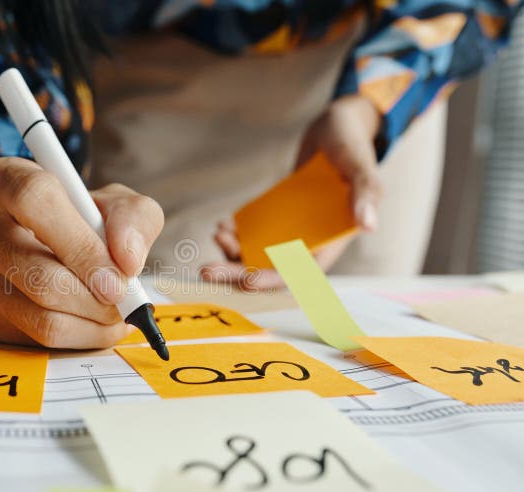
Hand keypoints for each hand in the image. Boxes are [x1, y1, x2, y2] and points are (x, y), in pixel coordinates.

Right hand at [0, 157, 163, 348]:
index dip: (81, 245)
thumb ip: (134, 218)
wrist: (48, 242)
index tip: (117, 277)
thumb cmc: (82, 218)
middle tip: (122, 301)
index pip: (36, 202)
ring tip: (114, 313)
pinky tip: (93, 322)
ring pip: (39, 315)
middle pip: (39, 273)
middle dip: (94, 297)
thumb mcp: (116, 203)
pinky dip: (79, 336)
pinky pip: (37, 337)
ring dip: (91, 322)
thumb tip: (127, 261)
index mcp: (8, 178)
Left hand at [201, 95, 382, 289]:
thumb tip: (368, 225)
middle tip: (207, 271)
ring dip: (234, 253)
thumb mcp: (360, 165)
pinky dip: (236, 234)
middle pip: (270, 267)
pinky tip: (222, 225)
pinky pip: (254, 234)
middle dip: (239, 273)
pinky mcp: (278, 217)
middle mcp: (310, 241)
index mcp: (332, 240)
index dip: (274, 279)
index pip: (301, 272)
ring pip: (258, 253)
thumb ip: (365, 193)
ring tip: (217, 235)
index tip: (247, 280)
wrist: (335, 127)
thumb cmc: (352, 145)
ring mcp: (291, 230)